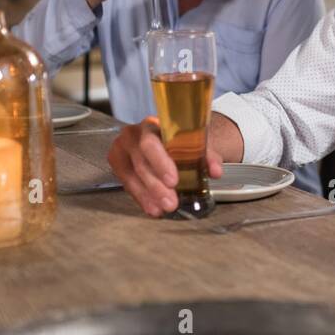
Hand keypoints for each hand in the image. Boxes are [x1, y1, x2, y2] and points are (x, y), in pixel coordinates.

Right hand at [107, 117, 223, 217]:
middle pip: (140, 163)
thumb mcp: (194, 142)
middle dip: (155, 186)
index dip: (160, 163)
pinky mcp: (118, 165)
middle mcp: (132, 135)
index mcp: (152, 125)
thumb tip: (215, 172)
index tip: (173, 181)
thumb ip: (207, 155)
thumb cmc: (179, 139)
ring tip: (162, 209)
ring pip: (131, 176)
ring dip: (148, 195)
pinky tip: (152, 208)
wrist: (166, 137)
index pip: (150, 144)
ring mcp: (122, 151)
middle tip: (170, 203)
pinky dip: (142, 198)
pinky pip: (128, 184)